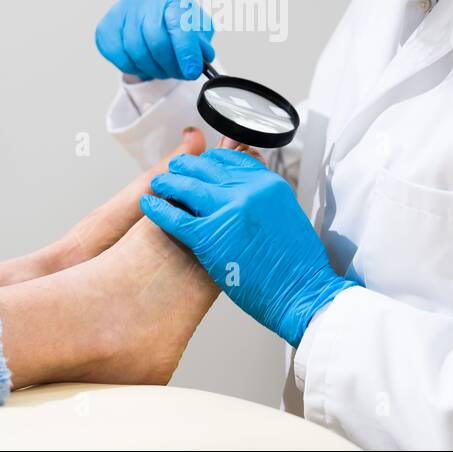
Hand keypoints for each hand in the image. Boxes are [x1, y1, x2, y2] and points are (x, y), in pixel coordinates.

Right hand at [94, 0, 213, 80]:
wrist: (150, 9)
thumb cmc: (175, 18)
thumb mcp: (196, 25)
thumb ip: (201, 41)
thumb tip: (200, 58)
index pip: (177, 23)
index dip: (186, 51)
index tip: (192, 71)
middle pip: (155, 40)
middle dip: (170, 64)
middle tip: (179, 73)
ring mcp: (120, 11)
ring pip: (136, 51)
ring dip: (153, 68)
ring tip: (163, 68)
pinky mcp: (105, 27)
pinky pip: (119, 56)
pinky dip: (134, 67)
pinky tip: (144, 63)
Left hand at [141, 149, 356, 345]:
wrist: (303, 292)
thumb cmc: (298, 265)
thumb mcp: (287, 216)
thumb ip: (263, 199)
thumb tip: (245, 193)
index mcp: (268, 183)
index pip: (231, 158)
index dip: (210, 160)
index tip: (201, 163)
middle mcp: (248, 190)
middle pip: (206, 168)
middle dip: (186, 167)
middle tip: (173, 169)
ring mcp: (228, 211)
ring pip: (187, 187)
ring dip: (168, 183)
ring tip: (158, 184)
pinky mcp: (211, 236)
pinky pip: (176, 217)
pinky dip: (158, 209)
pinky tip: (149, 206)